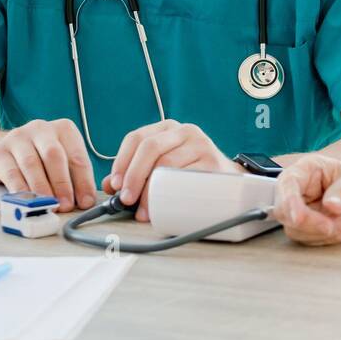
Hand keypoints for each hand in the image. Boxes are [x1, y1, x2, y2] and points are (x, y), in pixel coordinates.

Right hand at [0, 118, 96, 212]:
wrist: (3, 150)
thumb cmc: (40, 158)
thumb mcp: (61, 161)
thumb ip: (73, 177)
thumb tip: (84, 200)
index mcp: (63, 129)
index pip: (77, 156)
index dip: (83, 181)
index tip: (86, 201)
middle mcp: (41, 129)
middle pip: (53, 155)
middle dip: (62, 183)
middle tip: (66, 205)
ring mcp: (17, 138)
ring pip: (31, 164)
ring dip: (42, 189)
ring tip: (48, 205)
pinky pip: (11, 174)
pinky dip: (21, 190)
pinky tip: (28, 201)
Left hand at [105, 119, 241, 221]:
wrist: (230, 180)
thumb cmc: (191, 173)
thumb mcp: (163, 166)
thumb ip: (136, 172)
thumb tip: (109, 185)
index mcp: (167, 129)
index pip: (136, 138)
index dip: (121, 161)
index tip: (115, 185)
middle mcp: (184, 131)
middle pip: (149, 147)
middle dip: (133, 175)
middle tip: (125, 199)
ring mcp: (201, 144)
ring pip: (166, 163)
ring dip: (150, 191)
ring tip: (143, 210)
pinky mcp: (213, 162)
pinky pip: (185, 177)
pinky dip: (170, 194)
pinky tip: (163, 206)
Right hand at [273, 155, 340, 245]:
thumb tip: (330, 205)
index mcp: (306, 170)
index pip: (287, 184)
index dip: (289, 202)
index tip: (298, 218)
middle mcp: (300, 190)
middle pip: (285, 212)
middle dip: (310, 224)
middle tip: (333, 227)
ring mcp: (303, 209)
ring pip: (296, 230)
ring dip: (323, 233)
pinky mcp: (310, 226)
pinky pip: (310, 239)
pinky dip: (330, 239)